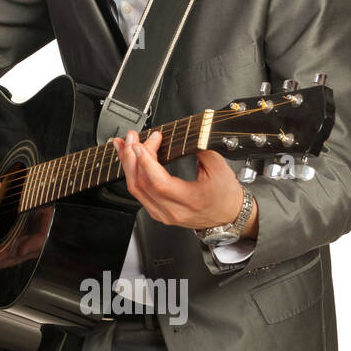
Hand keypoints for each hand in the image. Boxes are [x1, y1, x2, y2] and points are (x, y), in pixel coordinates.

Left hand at [112, 130, 257, 236]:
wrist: (228, 216)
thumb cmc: (226, 195)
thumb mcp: (220, 168)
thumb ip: (200, 149)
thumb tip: (182, 134)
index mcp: (190, 201)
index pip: (160, 184)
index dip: (146, 163)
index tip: (139, 145)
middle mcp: (173, 211)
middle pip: (142, 185)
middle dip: (132, 157)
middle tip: (131, 138)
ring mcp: (162, 214)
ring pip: (136, 189)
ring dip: (127, 164)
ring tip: (122, 144)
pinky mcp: (157, 212)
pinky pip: (138, 192)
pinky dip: (131, 173)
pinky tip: (128, 160)